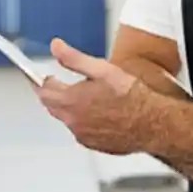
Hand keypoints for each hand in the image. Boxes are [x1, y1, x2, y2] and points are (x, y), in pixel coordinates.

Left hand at [36, 38, 150, 154]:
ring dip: (70, 108)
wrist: (152, 122)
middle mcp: (73, 122)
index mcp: (71, 101)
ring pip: (67, 119)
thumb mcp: (101, 69)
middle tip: (60, 84)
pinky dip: (84, 121)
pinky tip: (100, 113)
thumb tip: (56, 46)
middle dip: (53, 94)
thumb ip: (73, 58)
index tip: (40, 75)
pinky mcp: (93, 145)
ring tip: (88, 97)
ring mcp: (82, 136)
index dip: (40, 81)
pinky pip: (81, 131)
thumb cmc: (131, 96)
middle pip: (52, 106)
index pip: (43, 91)